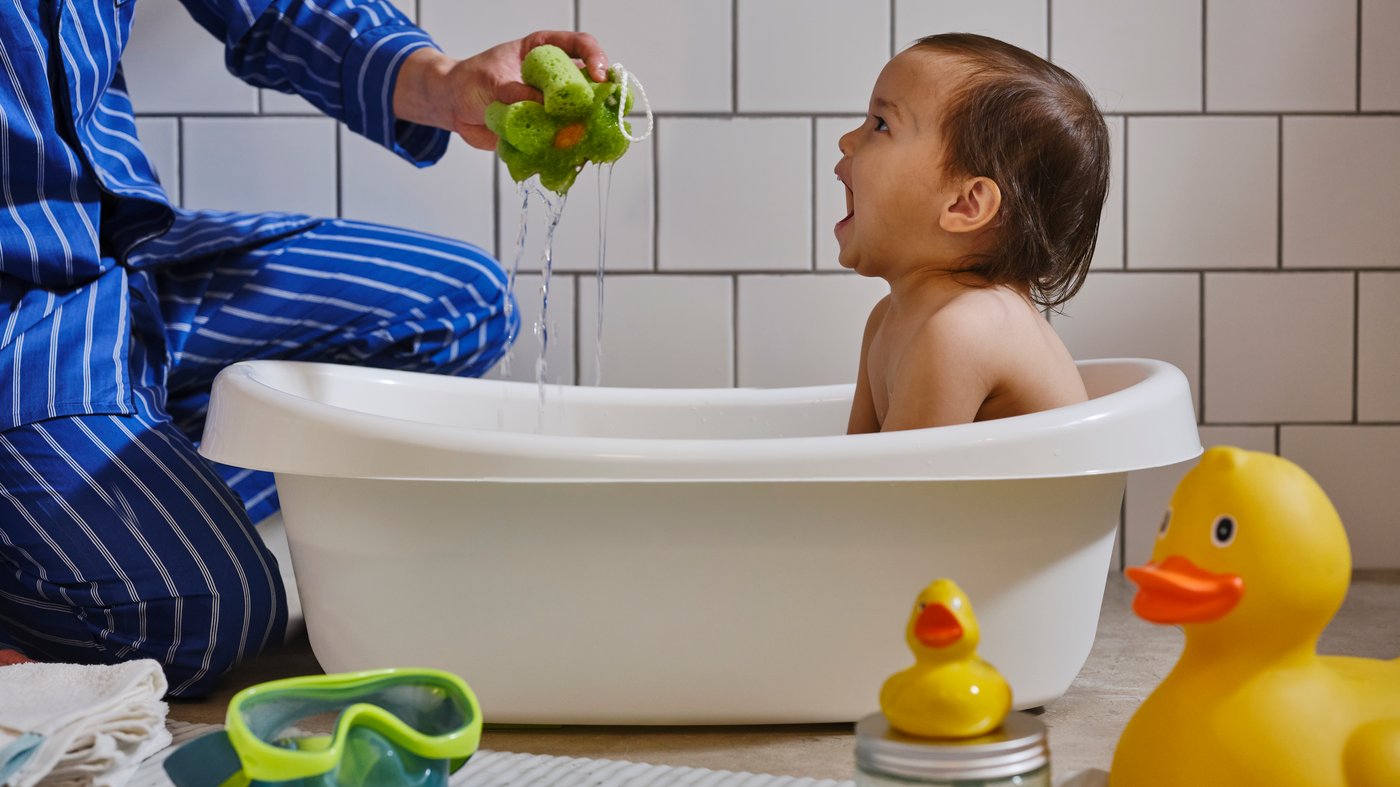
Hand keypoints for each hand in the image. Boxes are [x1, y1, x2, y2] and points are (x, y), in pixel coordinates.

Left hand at [394, 31, 609, 150]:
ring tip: (588, 141)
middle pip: (589, 84)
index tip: (601, 76)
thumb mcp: (492, 81)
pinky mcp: (545, 129)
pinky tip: (572, 159)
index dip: (596, 58)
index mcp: (544, 51)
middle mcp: (553, 77)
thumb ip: (517, 92)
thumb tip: (544, 106)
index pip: (580, 46)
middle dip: (599, 100)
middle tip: (604, 113)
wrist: (454, 106)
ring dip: (586, 130)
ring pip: (580, 116)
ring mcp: (551, 105)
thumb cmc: (470, 81)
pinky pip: (562, 140)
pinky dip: (568, 150)